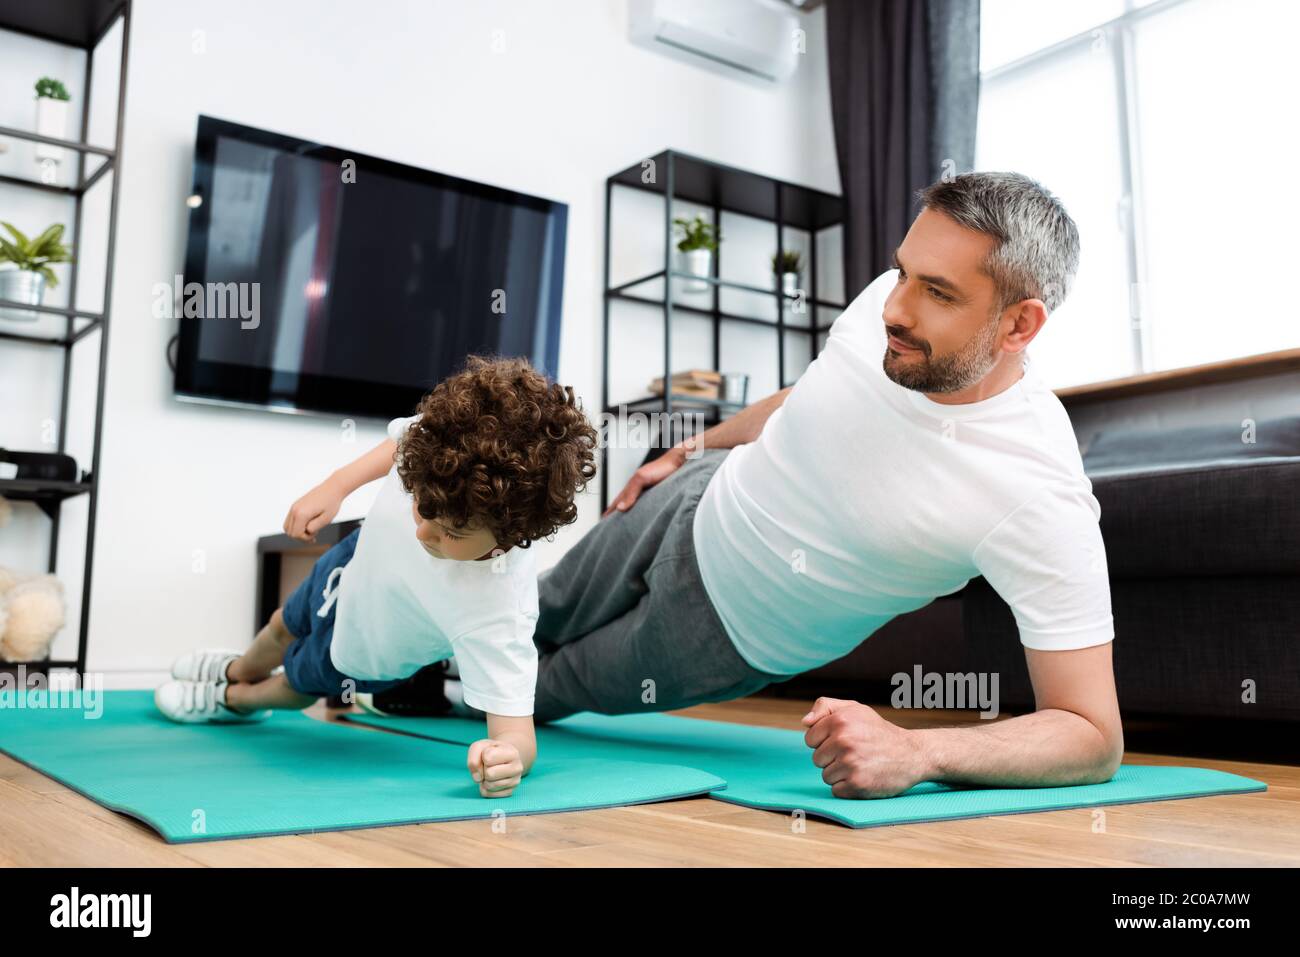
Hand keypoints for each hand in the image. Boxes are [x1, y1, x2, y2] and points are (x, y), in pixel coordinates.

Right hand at [283, 479, 344, 541]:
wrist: (332, 488)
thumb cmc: (331, 503)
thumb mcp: (326, 520)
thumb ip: (314, 528)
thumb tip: (305, 531)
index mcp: (301, 514)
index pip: (296, 534)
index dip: (306, 538)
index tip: (316, 534)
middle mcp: (294, 510)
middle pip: (289, 532)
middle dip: (301, 536)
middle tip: (314, 532)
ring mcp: (294, 507)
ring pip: (287, 527)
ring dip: (298, 531)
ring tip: (311, 529)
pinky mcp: (295, 505)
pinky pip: (290, 520)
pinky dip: (297, 525)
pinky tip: (308, 524)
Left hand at [467, 739, 522, 797]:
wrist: (503, 758)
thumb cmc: (490, 751)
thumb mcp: (480, 746)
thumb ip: (473, 758)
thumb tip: (478, 779)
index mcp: (512, 753)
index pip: (488, 757)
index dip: (484, 756)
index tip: (489, 754)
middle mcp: (517, 768)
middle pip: (489, 774)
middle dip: (484, 769)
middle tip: (489, 765)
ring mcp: (515, 782)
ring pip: (489, 786)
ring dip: (484, 779)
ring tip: (491, 772)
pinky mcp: (509, 792)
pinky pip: (488, 794)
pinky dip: (485, 788)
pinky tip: (492, 780)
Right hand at [603, 444, 689, 516]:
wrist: (681, 461)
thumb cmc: (662, 467)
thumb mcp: (642, 477)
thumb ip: (631, 491)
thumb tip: (620, 507)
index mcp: (633, 485)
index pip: (618, 500)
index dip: (611, 510)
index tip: (603, 519)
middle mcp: (640, 489)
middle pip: (625, 502)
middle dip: (616, 511)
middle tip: (610, 522)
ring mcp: (650, 491)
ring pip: (635, 504)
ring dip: (628, 511)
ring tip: (624, 521)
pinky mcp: (660, 494)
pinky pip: (648, 505)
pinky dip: (641, 510)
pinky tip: (644, 514)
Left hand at [801, 697, 927, 798]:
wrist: (912, 754)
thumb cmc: (879, 731)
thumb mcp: (855, 709)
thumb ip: (826, 707)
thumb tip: (804, 722)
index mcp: (840, 720)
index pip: (809, 739)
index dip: (824, 741)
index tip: (842, 741)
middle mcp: (843, 741)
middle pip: (817, 758)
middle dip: (832, 758)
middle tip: (855, 753)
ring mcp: (850, 764)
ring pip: (825, 776)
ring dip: (840, 774)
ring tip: (860, 764)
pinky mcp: (857, 785)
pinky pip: (836, 790)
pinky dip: (848, 788)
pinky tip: (864, 777)